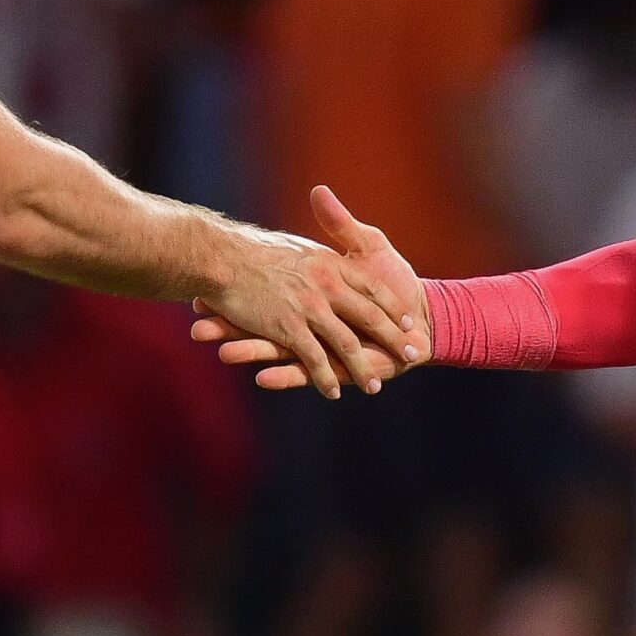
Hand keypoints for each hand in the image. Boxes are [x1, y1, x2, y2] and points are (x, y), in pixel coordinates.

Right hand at [194, 186, 427, 392]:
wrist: (222, 257)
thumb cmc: (254, 249)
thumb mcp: (300, 243)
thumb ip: (317, 251)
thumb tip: (339, 257)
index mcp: (330, 264)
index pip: (372, 288)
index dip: (392, 306)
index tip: (408, 320)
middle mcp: (326, 286)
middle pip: (370, 317)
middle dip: (394, 339)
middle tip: (413, 355)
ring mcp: (309, 309)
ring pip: (347, 345)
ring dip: (362, 369)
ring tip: (374, 387)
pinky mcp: (289, 329)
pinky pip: (315, 360)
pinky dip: (325, 379)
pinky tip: (334, 392)